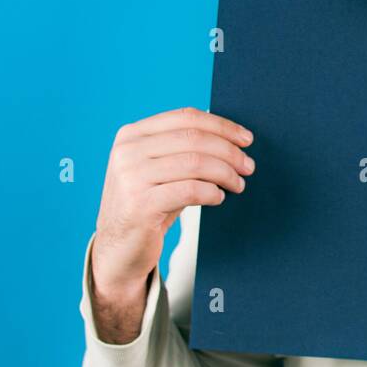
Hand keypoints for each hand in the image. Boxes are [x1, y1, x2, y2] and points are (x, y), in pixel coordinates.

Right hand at [92, 106, 255, 296]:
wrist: (119, 249)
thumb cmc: (148, 205)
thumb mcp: (160, 169)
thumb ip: (183, 148)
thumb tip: (232, 136)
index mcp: (132, 135)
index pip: (185, 117)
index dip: (222, 126)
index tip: (246, 139)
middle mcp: (128, 152)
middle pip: (194, 139)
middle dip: (229, 151)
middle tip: (248, 166)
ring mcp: (131, 177)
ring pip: (195, 163)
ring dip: (225, 173)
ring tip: (238, 184)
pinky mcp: (140, 204)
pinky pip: (190, 190)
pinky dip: (212, 192)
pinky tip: (218, 198)